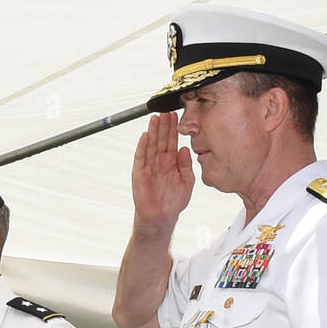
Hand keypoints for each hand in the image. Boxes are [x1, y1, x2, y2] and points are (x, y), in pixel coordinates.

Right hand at [131, 112, 193, 228]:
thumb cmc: (174, 201)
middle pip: (161, 139)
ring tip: (155, 117)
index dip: (174, 128)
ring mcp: (149, 166)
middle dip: (163, 125)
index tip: (177, 114)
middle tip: (166, 110)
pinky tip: (145, 136)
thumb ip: (186, 165)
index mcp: (171, 161)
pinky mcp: (140, 174)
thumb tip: (185, 148)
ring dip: (153, 131)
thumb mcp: (187, 181)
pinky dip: (143, 147)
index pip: (171, 140)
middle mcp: (159, 161)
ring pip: (151, 145)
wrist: (162, 218)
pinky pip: (141, 158)